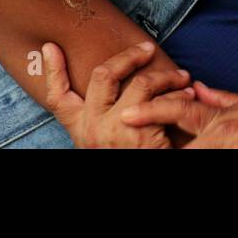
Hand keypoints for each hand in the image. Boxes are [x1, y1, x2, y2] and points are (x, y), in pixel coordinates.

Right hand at [42, 41, 192, 148]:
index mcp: (80, 130)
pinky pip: (165, 100)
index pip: (57, 98)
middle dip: (128, 56)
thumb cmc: (130, 155)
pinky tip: (187, 95)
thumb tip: (115, 87)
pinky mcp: (140, 134)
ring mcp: (114, 130)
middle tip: (147, 48)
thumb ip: (103, 117)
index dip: (53, 70)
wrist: (141, 190)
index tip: (49, 47)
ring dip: (166, 76)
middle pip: (102, 75)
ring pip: (142, 83)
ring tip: (181, 77)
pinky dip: (179, 94)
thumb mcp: (104, 141)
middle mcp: (92, 128)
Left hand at [120, 82, 237, 148]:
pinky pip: (217, 160)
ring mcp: (234, 148)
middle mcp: (223, 132)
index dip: (150, 112)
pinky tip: (204, 153)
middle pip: (181, 146)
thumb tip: (197, 90)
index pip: (177, 109)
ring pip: (196, 153)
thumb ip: (220, 99)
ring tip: (161, 152)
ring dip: (184, 153)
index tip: (126, 115)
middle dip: (161, 148)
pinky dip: (208, 156)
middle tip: (137, 147)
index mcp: (220, 116)